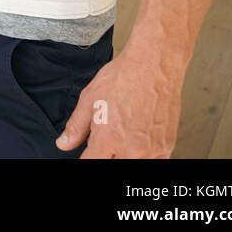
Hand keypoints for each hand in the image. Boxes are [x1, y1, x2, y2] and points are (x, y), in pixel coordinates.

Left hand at [55, 51, 182, 156]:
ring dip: (125, 155)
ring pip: (132, 164)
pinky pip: (152, 160)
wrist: (153, 66)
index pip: (92, 163)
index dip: (87, 157)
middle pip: (113, 164)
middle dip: (107, 154)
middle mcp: (132, 150)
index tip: (88, 151)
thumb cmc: (123, 79)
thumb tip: (64, 144)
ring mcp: (153, 150)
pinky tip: (137, 136)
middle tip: (107, 137)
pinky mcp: (168, 146)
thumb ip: (76, 127)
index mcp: (109, 140)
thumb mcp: (89, 100)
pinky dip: (143, 153)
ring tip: (124, 133)